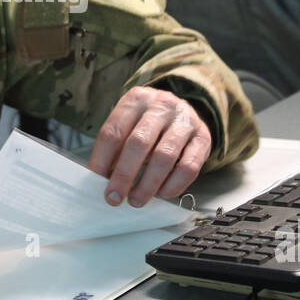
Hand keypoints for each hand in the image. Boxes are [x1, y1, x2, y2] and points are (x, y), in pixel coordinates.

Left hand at [88, 85, 211, 207]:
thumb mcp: (129, 125)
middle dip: (124, 174)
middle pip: (139, 142)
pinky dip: (173, 185)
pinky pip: (189, 167)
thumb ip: (116, 148)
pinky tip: (161, 194)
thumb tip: (102, 180)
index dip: (102, 159)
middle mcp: (162, 105)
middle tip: (115, 197)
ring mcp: (185, 120)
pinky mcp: (203, 138)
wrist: (183, 111)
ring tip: (136, 200)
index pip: (114, 131)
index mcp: (136, 99)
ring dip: (148, 184)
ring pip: (164, 156)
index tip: (96, 181)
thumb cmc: (149, 124)